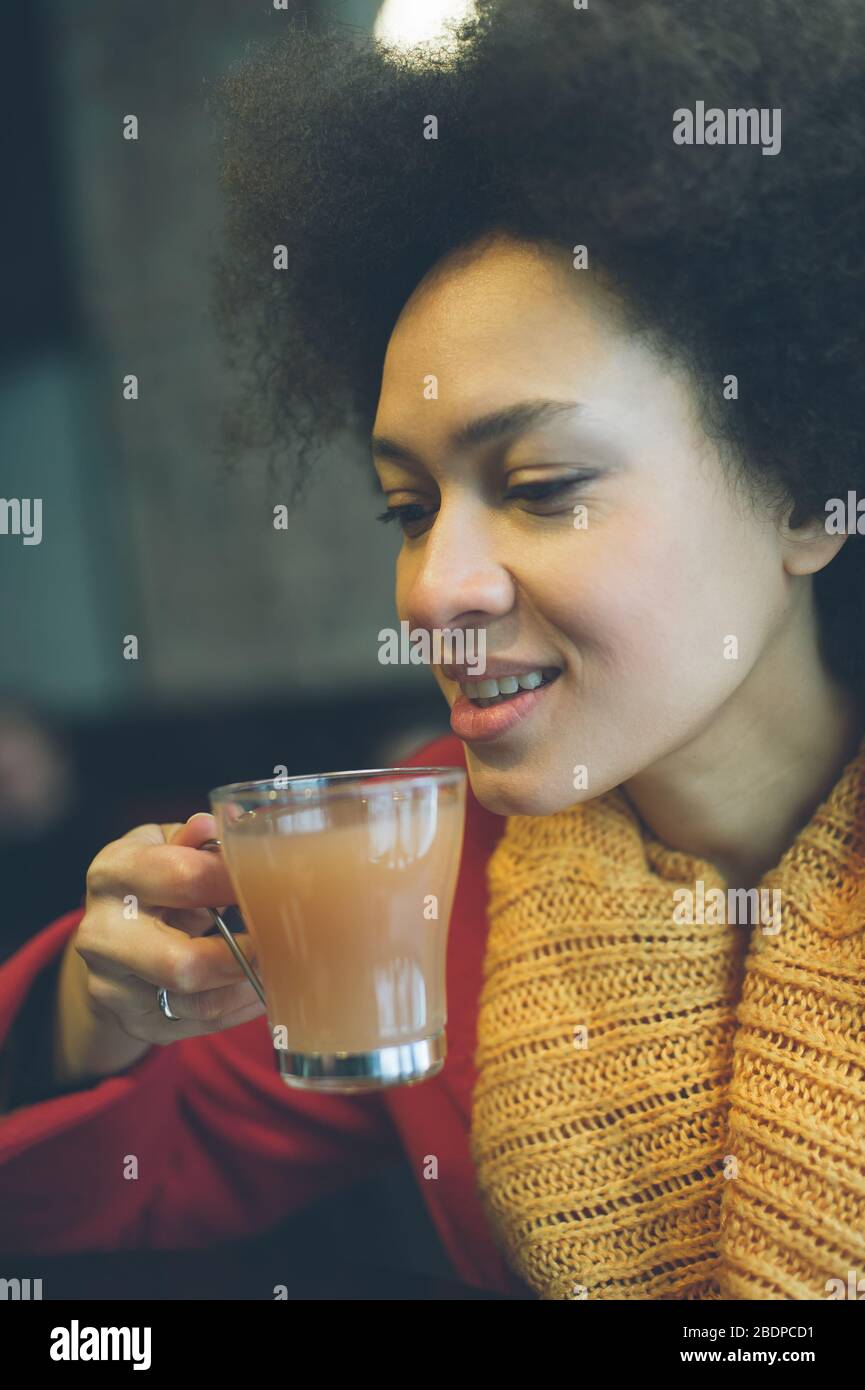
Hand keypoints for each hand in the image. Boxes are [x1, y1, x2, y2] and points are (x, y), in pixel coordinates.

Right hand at [55, 814, 264, 1083]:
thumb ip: (196, 840)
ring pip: (198, 1001)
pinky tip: (265, 986)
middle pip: (182, 963)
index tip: (277, 877)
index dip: (235, 879)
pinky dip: (241, 1006)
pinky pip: (200, 1023)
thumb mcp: (164, 845)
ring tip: (283, 964)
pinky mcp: (135, 1020)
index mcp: (113, 874)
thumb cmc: (152, 879)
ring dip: (251, 985)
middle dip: (244, 953)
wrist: (111, 934)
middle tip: (283, 936)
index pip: (180, 878)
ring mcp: (113, 986)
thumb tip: (231, 823)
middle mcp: (103, 934)